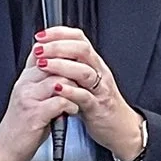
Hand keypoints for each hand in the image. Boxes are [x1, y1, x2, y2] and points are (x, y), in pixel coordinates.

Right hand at [0, 50, 79, 160]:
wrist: (5, 148)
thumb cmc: (23, 125)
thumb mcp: (32, 97)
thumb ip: (44, 82)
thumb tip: (65, 68)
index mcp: (26, 78)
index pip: (43, 52)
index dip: (63, 51)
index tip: (79, 60)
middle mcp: (25, 84)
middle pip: (55, 62)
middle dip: (75, 70)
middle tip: (85, 80)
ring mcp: (28, 98)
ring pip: (59, 80)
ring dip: (75, 89)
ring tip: (79, 98)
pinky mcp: (34, 114)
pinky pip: (60, 101)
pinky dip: (72, 105)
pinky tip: (73, 110)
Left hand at [30, 25, 148, 160]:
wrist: (120, 127)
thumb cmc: (99, 103)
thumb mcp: (85, 80)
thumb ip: (70, 66)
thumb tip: (46, 53)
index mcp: (93, 63)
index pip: (79, 39)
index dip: (59, 34)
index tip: (40, 35)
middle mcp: (98, 72)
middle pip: (81, 50)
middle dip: (57, 47)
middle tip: (40, 50)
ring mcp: (100, 89)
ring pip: (83, 71)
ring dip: (61, 66)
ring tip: (43, 65)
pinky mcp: (98, 107)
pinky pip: (85, 96)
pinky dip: (70, 91)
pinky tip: (57, 88)